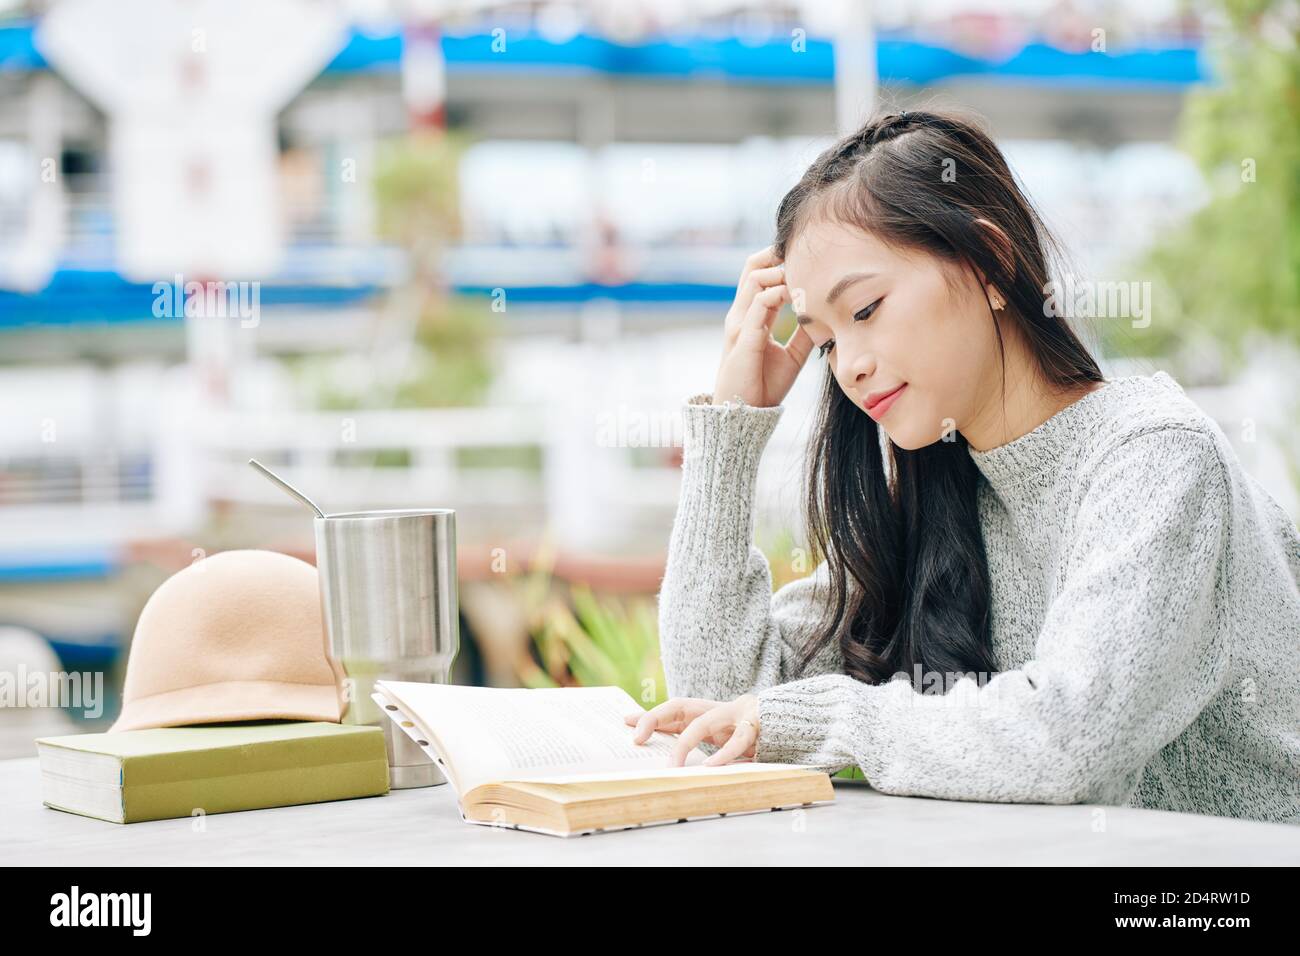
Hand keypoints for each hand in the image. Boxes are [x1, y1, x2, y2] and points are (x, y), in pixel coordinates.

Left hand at [623, 694, 761, 766]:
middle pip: (681, 706)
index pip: (675, 708)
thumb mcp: (725, 738)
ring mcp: (737, 714)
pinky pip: (738, 742)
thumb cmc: (754, 734)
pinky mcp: (756, 726)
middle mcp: (720, 709)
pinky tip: (711, 767)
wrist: (796, 720)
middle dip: (655, 718)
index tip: (626, 722)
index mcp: (711, 712)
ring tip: (673, 766)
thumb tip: (667, 758)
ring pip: (704, 724)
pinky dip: (724, 755)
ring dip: (685, 744)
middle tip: (636, 737)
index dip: (651, 715)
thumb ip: (699, 741)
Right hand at [711, 245, 814, 408]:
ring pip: (755, 278)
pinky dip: (779, 295)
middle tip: (801, 255)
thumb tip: (824, 315)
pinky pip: (759, 304)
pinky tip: (797, 298)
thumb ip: (803, 332)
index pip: (758, 275)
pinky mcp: (743, 337)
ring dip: (781, 272)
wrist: (745, 413)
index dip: (777, 261)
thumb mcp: (792, 353)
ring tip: (802, 278)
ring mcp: (739, 324)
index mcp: (749, 316)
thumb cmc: (764, 385)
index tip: (803, 259)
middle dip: (775, 254)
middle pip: (752, 267)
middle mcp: (741, 314)